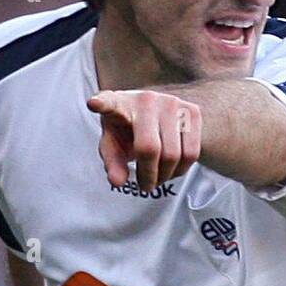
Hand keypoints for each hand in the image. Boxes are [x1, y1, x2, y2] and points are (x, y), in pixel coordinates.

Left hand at [87, 89, 202, 191]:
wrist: (156, 114)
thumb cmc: (127, 131)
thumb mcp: (113, 146)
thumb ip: (112, 163)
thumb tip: (117, 181)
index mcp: (119, 104)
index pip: (109, 103)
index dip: (102, 104)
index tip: (93, 104)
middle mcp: (146, 99)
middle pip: (150, 149)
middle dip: (148, 176)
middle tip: (145, 186)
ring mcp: (172, 102)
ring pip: (174, 154)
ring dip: (166, 176)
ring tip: (157, 177)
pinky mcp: (192, 111)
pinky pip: (192, 153)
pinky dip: (181, 169)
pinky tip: (171, 168)